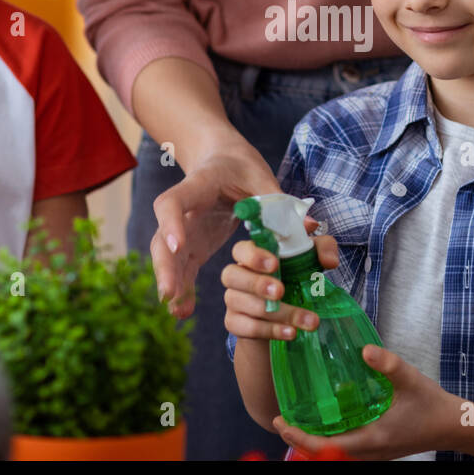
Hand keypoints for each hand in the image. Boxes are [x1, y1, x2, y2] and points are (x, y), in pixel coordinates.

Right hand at [151, 137, 316, 317]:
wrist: (223, 163)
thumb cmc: (241, 169)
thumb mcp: (261, 178)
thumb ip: (280, 202)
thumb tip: (310, 227)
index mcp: (199, 186)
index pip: (175, 202)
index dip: (172, 223)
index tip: (179, 246)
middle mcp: (183, 209)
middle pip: (163, 237)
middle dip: (165, 266)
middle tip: (169, 293)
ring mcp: (183, 230)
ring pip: (166, 257)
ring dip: (170, 283)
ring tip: (178, 311)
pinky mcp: (189, 246)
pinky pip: (179, 268)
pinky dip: (181, 289)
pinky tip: (183, 312)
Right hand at [222, 234, 339, 339]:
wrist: (280, 316)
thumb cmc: (293, 277)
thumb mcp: (310, 259)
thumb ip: (322, 249)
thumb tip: (330, 260)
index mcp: (251, 254)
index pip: (241, 249)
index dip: (254, 256)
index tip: (274, 264)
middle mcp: (236, 275)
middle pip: (232, 275)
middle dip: (257, 283)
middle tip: (281, 291)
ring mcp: (232, 300)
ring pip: (242, 304)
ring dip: (277, 313)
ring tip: (307, 320)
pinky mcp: (235, 323)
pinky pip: (246, 327)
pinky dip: (271, 331)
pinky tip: (291, 333)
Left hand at [273, 345, 461, 459]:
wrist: (452, 426)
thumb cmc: (431, 405)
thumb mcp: (410, 380)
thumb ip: (388, 364)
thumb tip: (364, 349)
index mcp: (370, 440)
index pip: (323, 448)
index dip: (298, 437)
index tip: (280, 422)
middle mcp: (367, 452)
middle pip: (322, 455)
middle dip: (298, 440)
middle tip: (280, 419)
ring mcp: (371, 453)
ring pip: (332, 454)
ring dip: (311, 441)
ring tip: (295, 420)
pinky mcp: (376, 449)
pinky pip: (344, 450)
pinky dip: (327, 440)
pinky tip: (323, 420)